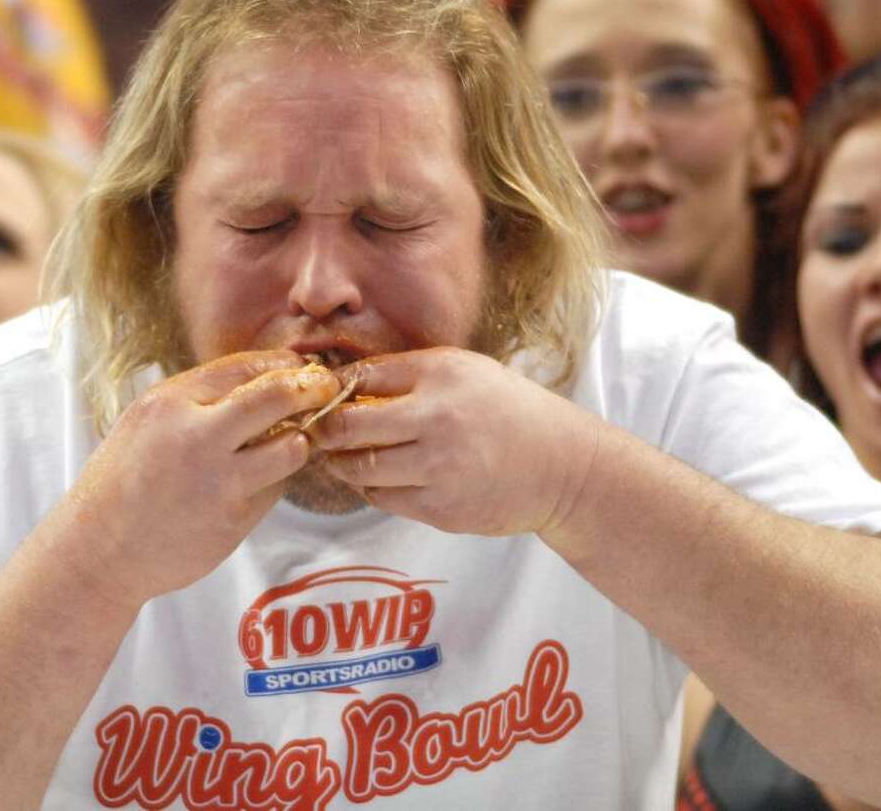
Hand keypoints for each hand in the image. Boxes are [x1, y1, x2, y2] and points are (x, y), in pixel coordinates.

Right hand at [63, 351, 339, 606]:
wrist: (99, 550)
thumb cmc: (126, 479)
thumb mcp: (148, 420)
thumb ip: (200, 398)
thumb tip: (266, 374)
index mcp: (171, 403)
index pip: (246, 366)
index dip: (283, 365)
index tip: (302, 368)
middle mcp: (196, 435)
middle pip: (277, 395)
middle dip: (311, 388)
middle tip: (326, 389)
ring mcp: (218, 480)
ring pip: (291, 446)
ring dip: (299, 442)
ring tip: (287, 444)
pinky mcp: (233, 520)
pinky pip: (275, 489)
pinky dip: (275, 482)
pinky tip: (253, 485)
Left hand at [311, 347, 603, 537]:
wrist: (563, 466)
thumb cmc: (510, 412)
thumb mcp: (466, 372)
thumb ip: (410, 374)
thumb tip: (344, 381)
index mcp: (441, 375)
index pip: (361, 377)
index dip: (332, 389)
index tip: (320, 397)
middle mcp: (436, 419)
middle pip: (347, 426)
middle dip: (324, 430)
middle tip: (317, 431)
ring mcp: (438, 468)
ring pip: (360, 469)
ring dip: (342, 464)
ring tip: (340, 457)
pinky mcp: (441, 508)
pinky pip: (384, 498)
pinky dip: (373, 489)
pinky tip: (380, 478)